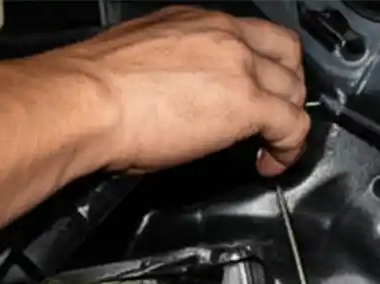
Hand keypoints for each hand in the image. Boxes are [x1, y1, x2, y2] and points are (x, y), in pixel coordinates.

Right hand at [56, 5, 309, 175]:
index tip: (256, 92)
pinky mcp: (248, 104)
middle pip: (286, 57)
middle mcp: (225, 34)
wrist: (85, 102)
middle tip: (272, 121)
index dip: (266, 66)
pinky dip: (289, 150)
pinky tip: (270, 165)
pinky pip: (292, 126)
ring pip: (294, 91)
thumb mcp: (143, 62)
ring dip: (288, 122)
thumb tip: (179, 98)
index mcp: (197, 22)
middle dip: (286, 90)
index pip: (254, 35)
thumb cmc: (94, 90)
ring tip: (269, 148)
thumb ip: (175, 68)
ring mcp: (241, 67)